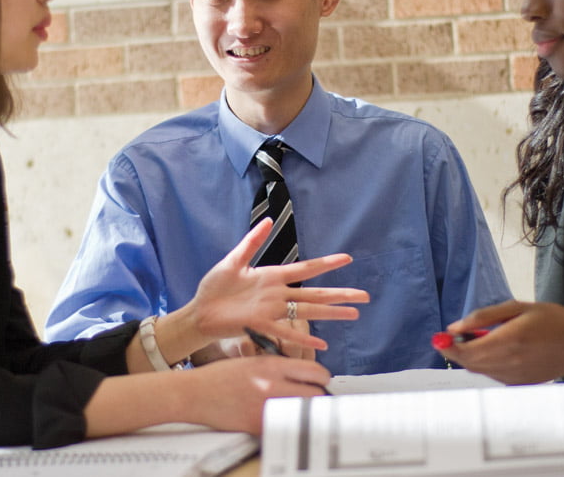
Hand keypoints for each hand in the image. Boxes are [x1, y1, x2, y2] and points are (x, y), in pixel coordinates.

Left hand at [178, 219, 368, 353]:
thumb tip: (268, 219)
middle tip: (364, 296)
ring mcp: (270, 310)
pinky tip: (321, 343)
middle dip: (340, 294)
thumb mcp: (234, 259)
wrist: (199, 312)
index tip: (347, 259)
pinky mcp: (259, 324)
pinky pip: (284, 331)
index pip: (305, 269)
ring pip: (307, 310)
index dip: (326, 264)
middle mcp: (276, 294)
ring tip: (354, 314)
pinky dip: (302, 336)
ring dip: (331, 313)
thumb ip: (253, 241)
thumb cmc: (215, 287)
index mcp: (272, 277)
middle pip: (315, 293)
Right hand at [183, 355, 330, 434]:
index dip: (322, 378)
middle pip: (315, 394)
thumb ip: (280, 367)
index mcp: (272, 365)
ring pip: (303, 413)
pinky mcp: (258, 426)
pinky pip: (285, 426)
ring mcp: (266, 407)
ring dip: (305, 412)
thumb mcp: (253, 361)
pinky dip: (287, 424)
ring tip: (300, 409)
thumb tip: (305, 376)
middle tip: (314, 398)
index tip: (321, 381)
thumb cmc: (221, 376)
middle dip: (318, 396)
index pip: (315, 371)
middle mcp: (272, 385)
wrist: (195, 394)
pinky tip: (281, 420)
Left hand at [437, 300, 563, 383]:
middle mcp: (510, 363)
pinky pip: (494, 375)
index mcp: (508, 340)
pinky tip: (499, 350)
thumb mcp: (517, 307)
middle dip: (457, 351)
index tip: (439, 338)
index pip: (467, 350)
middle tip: (452, 338)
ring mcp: (516, 377)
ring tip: (482, 339)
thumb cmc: (552, 320)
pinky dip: (488, 364)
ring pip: (480, 370)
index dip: (449, 346)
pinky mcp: (521, 384)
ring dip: (473, 357)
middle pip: (470, 363)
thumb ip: (483, 317)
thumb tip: (455, 327)